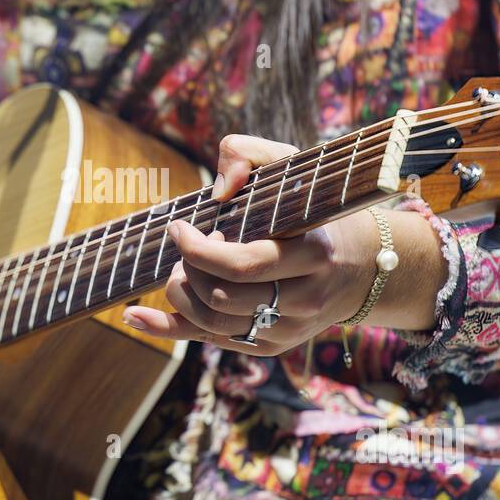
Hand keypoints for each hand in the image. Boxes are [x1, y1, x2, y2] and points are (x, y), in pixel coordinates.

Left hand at [122, 134, 446, 353]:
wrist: (363, 265)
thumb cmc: (317, 208)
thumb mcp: (295, 167)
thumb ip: (252, 154)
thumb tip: (219, 185)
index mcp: (312, 253)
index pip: (243, 265)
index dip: (198, 250)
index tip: (179, 228)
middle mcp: (305, 298)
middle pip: (221, 299)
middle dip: (188, 271)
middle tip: (185, 247)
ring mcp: (290, 329)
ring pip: (214, 325)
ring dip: (180, 296)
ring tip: (178, 271)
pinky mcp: (274, 345)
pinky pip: (213, 342)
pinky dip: (169, 329)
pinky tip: (135, 317)